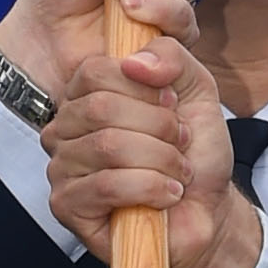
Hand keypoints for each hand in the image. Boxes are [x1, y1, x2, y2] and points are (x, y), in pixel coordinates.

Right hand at [45, 26, 262, 267]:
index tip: (173, 108)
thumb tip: (134, 61)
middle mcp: (65, 128)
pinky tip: (167, 196)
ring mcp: (61, 167)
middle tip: (181, 145)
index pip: (95, 71)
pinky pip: (106, 186)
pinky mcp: (66, 206)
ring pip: (108, 146)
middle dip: (158, 127)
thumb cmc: (193, 154)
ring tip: (177, 173)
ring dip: (160, 160)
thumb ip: (172, 56)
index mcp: (86, 95)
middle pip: (101, 107)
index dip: (145, 89)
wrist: (206, 211)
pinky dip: (150, 188)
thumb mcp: (195, 90)